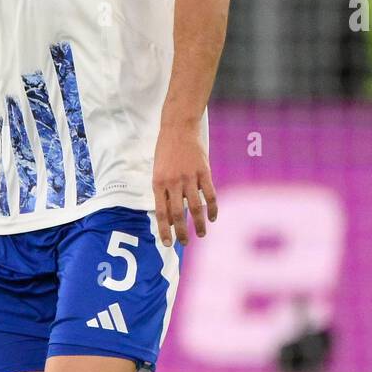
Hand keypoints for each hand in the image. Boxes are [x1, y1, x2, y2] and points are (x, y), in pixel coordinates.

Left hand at [152, 121, 216, 246]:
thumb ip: (164, 192)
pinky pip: (210, 195)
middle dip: (181, 232)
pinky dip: (212, 208)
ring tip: (201, 234)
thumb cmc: (166, 152)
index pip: (161, 213)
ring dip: (199, 224)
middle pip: (178, 214)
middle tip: (185, 243)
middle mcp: (173, 182)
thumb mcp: (158, 172)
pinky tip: (213, 217)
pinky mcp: (204, 172)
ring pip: (195, 207)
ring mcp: (189, 177)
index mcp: (158, 183)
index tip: (168, 243)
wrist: (178, 128)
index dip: (165, 230)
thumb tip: (170, 216)